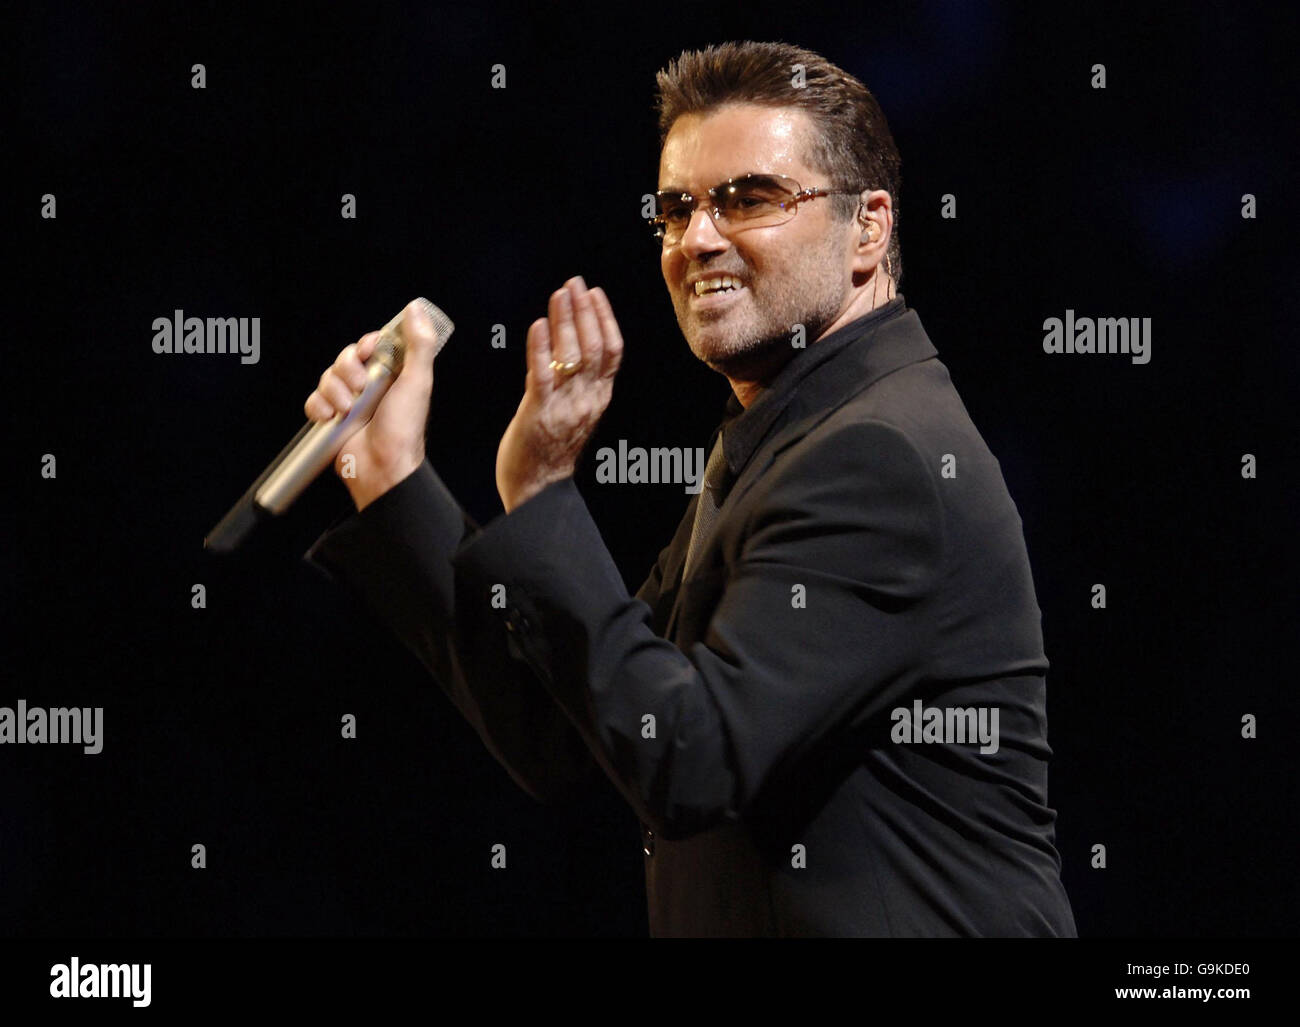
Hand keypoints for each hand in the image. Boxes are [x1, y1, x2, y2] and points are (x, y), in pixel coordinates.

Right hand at [304, 299, 446, 510]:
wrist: (382, 467)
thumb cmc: (403, 428)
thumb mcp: (417, 381)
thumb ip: (418, 345)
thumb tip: (416, 309)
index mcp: (391, 375)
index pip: (370, 345)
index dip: (364, 345)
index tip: (367, 352)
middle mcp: (370, 386)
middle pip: (345, 359)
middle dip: (347, 370)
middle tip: (360, 388)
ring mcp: (350, 402)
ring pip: (327, 378)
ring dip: (334, 391)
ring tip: (348, 410)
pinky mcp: (332, 418)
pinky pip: (314, 401)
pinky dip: (319, 408)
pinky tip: (332, 418)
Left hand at [496, 277, 623, 511]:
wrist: (537, 490)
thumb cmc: (551, 450)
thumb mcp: (578, 412)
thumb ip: (581, 383)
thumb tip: (576, 345)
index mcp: (599, 398)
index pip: (612, 351)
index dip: (605, 319)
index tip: (595, 294)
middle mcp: (587, 400)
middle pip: (595, 347)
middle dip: (585, 311)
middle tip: (575, 284)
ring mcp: (565, 406)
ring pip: (573, 356)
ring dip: (566, 321)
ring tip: (559, 295)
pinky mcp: (539, 413)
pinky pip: (543, 375)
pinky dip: (541, 348)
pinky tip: (538, 325)